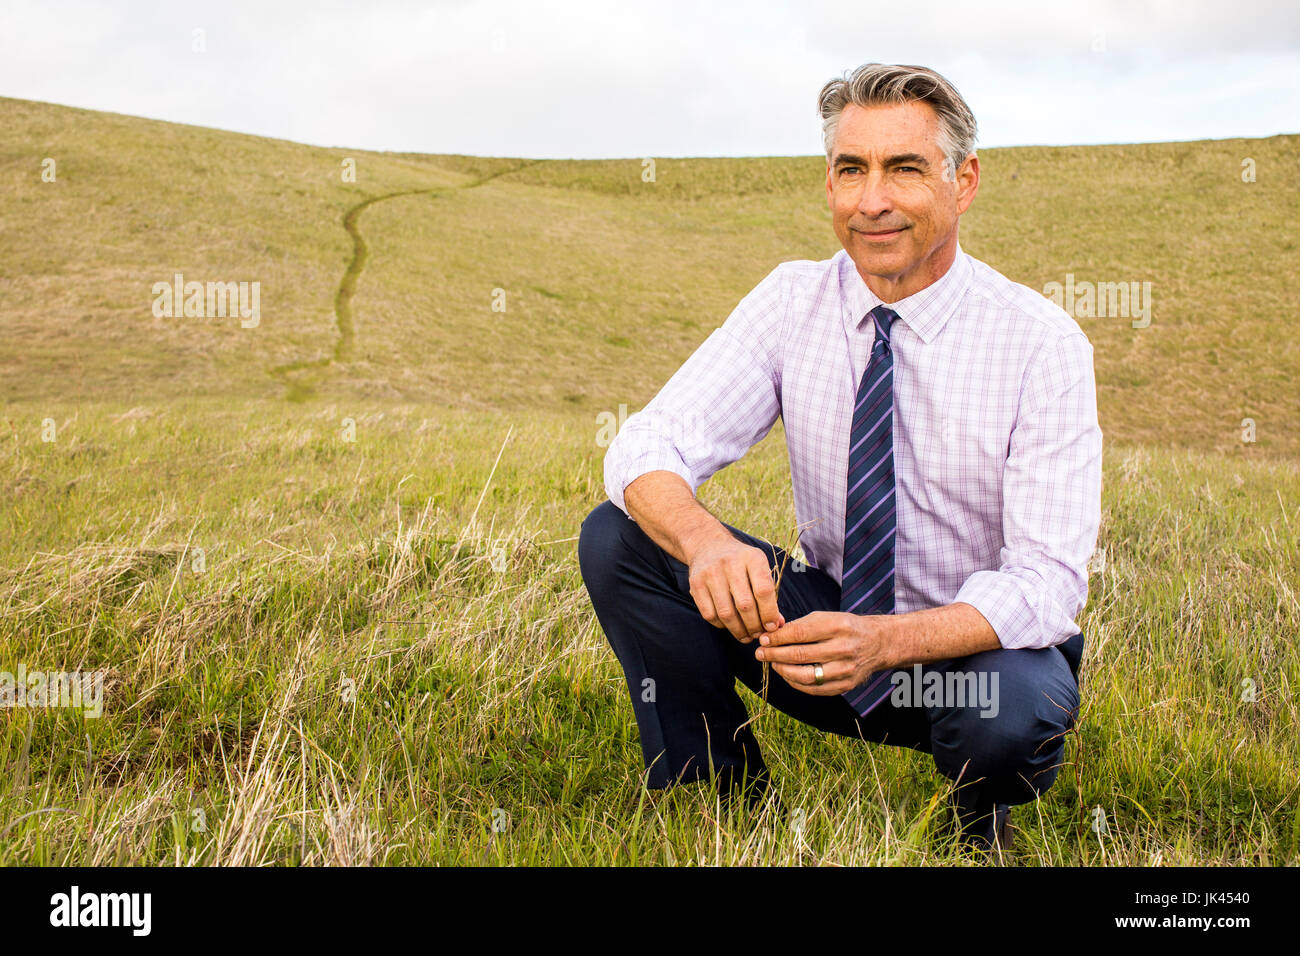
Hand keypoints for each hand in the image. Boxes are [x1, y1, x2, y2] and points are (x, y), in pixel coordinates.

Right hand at [685, 534, 783, 642]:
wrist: (709, 546)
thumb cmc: (741, 563)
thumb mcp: (758, 569)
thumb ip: (769, 596)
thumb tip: (777, 624)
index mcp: (752, 558)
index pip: (764, 591)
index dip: (769, 613)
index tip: (772, 627)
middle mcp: (731, 563)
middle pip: (745, 605)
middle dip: (754, 626)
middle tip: (758, 634)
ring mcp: (711, 573)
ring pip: (726, 614)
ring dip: (739, 631)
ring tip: (746, 636)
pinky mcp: (696, 584)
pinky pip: (710, 615)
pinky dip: (722, 626)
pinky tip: (729, 626)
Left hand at [754, 610, 892, 694]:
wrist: (877, 643)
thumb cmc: (845, 627)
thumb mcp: (826, 617)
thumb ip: (800, 625)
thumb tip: (771, 635)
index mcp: (837, 626)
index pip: (799, 633)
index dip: (777, 638)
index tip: (763, 639)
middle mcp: (843, 648)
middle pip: (799, 655)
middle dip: (774, 654)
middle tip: (760, 653)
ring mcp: (845, 669)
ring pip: (805, 676)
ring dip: (783, 671)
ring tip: (773, 664)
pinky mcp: (845, 685)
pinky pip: (814, 689)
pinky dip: (796, 683)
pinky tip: (787, 675)